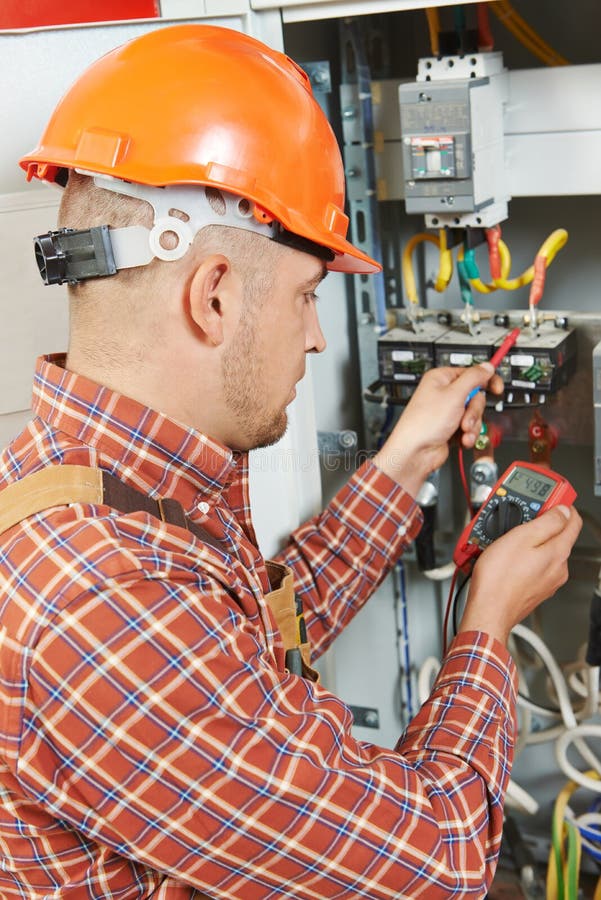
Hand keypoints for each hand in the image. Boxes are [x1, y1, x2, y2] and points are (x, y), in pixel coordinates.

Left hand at [372, 364, 502, 496]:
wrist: (416, 452)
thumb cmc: (424, 423)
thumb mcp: (454, 395)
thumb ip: (474, 378)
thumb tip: (486, 366)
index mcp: (442, 379)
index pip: (471, 373)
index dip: (486, 380)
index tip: (497, 388)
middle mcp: (444, 394)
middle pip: (476, 396)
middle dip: (474, 411)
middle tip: (465, 419)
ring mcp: (448, 412)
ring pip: (474, 414)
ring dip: (472, 425)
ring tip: (462, 432)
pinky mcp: (452, 427)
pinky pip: (470, 427)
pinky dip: (468, 435)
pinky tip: (461, 439)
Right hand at [459, 505, 581, 645]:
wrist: (488, 611)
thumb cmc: (499, 578)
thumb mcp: (521, 537)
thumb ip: (546, 522)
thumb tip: (562, 510)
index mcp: (558, 552)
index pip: (574, 520)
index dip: (561, 503)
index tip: (547, 498)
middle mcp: (558, 568)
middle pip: (556, 535)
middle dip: (537, 523)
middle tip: (515, 519)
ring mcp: (547, 581)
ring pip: (541, 551)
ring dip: (525, 541)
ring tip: (502, 538)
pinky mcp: (533, 589)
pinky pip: (530, 565)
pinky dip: (519, 557)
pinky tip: (501, 557)